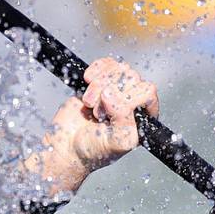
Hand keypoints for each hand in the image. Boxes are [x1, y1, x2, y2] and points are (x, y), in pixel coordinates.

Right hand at [22, 57, 159, 195]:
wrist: (67, 146)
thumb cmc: (94, 149)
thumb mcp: (116, 141)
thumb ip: (122, 118)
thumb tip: (110, 92)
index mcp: (145, 118)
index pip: (147, 92)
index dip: (128, 97)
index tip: (112, 112)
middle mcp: (134, 103)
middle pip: (132, 77)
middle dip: (110, 92)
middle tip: (98, 114)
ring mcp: (118, 90)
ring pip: (118, 69)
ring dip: (99, 85)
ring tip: (90, 104)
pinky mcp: (101, 81)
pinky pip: (107, 63)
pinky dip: (95, 70)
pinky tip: (87, 81)